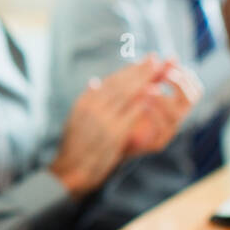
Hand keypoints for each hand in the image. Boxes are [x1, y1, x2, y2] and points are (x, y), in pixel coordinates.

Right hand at [49, 57, 159, 196]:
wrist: (70, 170)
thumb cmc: (74, 146)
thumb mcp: (75, 118)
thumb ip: (87, 99)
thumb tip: (95, 81)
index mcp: (85, 102)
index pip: (111, 81)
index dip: (129, 70)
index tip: (143, 62)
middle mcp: (93, 107)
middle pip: (122, 83)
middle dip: (140, 70)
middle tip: (156, 59)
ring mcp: (104, 119)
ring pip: (128, 94)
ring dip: (145, 81)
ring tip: (160, 71)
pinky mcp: (114, 133)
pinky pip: (133, 113)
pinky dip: (144, 101)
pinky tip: (155, 93)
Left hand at [123, 60, 202, 155]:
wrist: (112, 134)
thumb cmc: (128, 107)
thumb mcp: (141, 86)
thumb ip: (156, 73)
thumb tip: (172, 56)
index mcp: (176, 103)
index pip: (194, 89)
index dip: (186, 76)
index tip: (171, 66)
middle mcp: (175, 116)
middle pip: (190, 99)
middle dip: (178, 84)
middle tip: (164, 74)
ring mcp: (168, 130)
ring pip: (176, 114)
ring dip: (162, 98)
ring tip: (146, 88)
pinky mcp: (157, 142)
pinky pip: (162, 129)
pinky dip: (152, 114)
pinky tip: (141, 104)